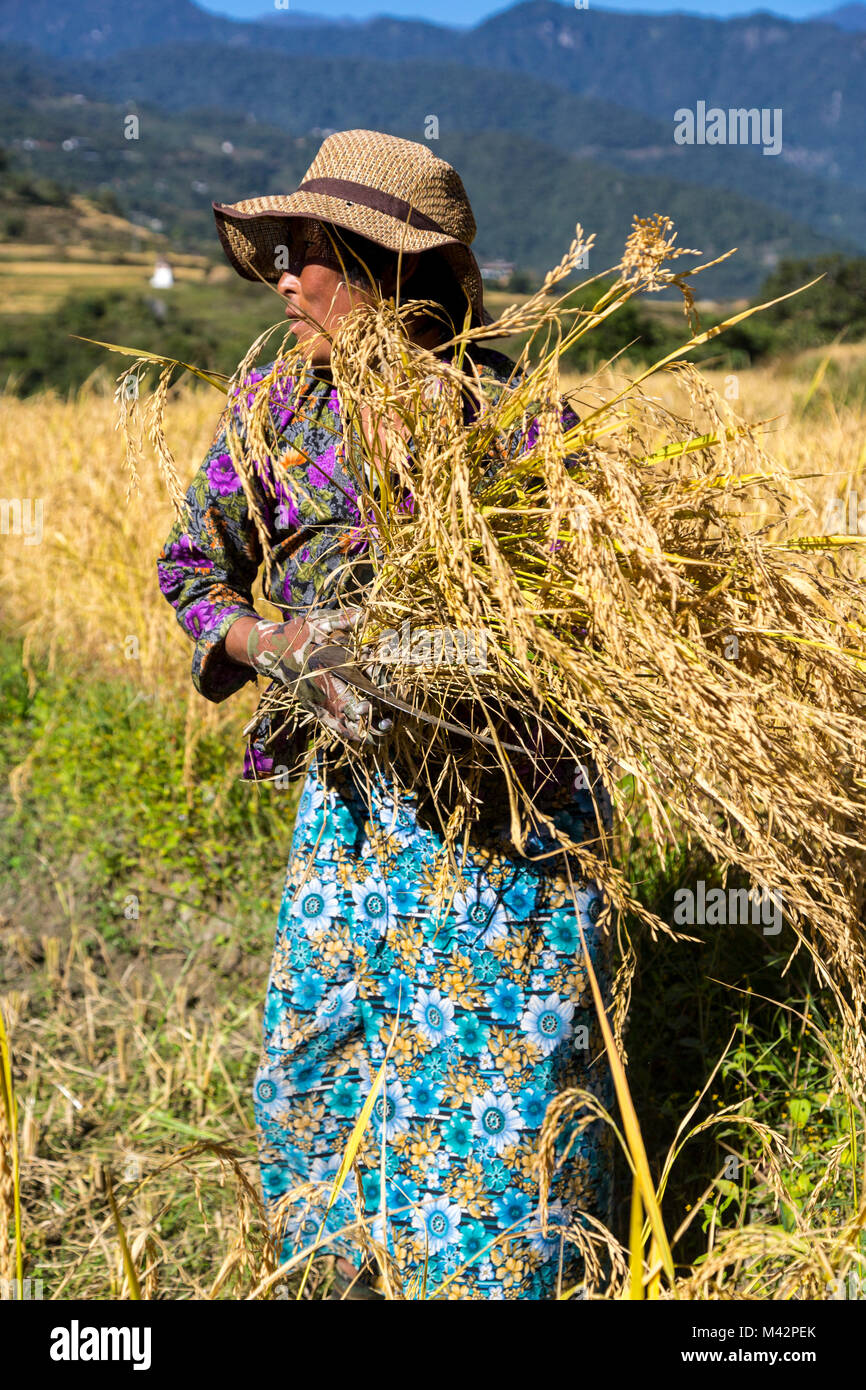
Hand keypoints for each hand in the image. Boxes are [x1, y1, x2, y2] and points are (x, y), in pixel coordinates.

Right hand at [246, 607, 375, 743]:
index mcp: (318, 672)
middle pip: (342, 717)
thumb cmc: (294, 635)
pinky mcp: (312, 707)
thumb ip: (338, 622)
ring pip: (337, 726)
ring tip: (381, 734)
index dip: (353, 703)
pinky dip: (346, 732)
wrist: (269, 651)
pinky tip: (363, 736)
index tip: (370, 705)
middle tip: (387, 725)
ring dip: (359, 732)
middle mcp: (316, 692)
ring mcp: (313, 702)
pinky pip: (330, 724)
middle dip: (365, 724)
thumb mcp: (314, 623)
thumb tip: (361, 614)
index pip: (338, 693)